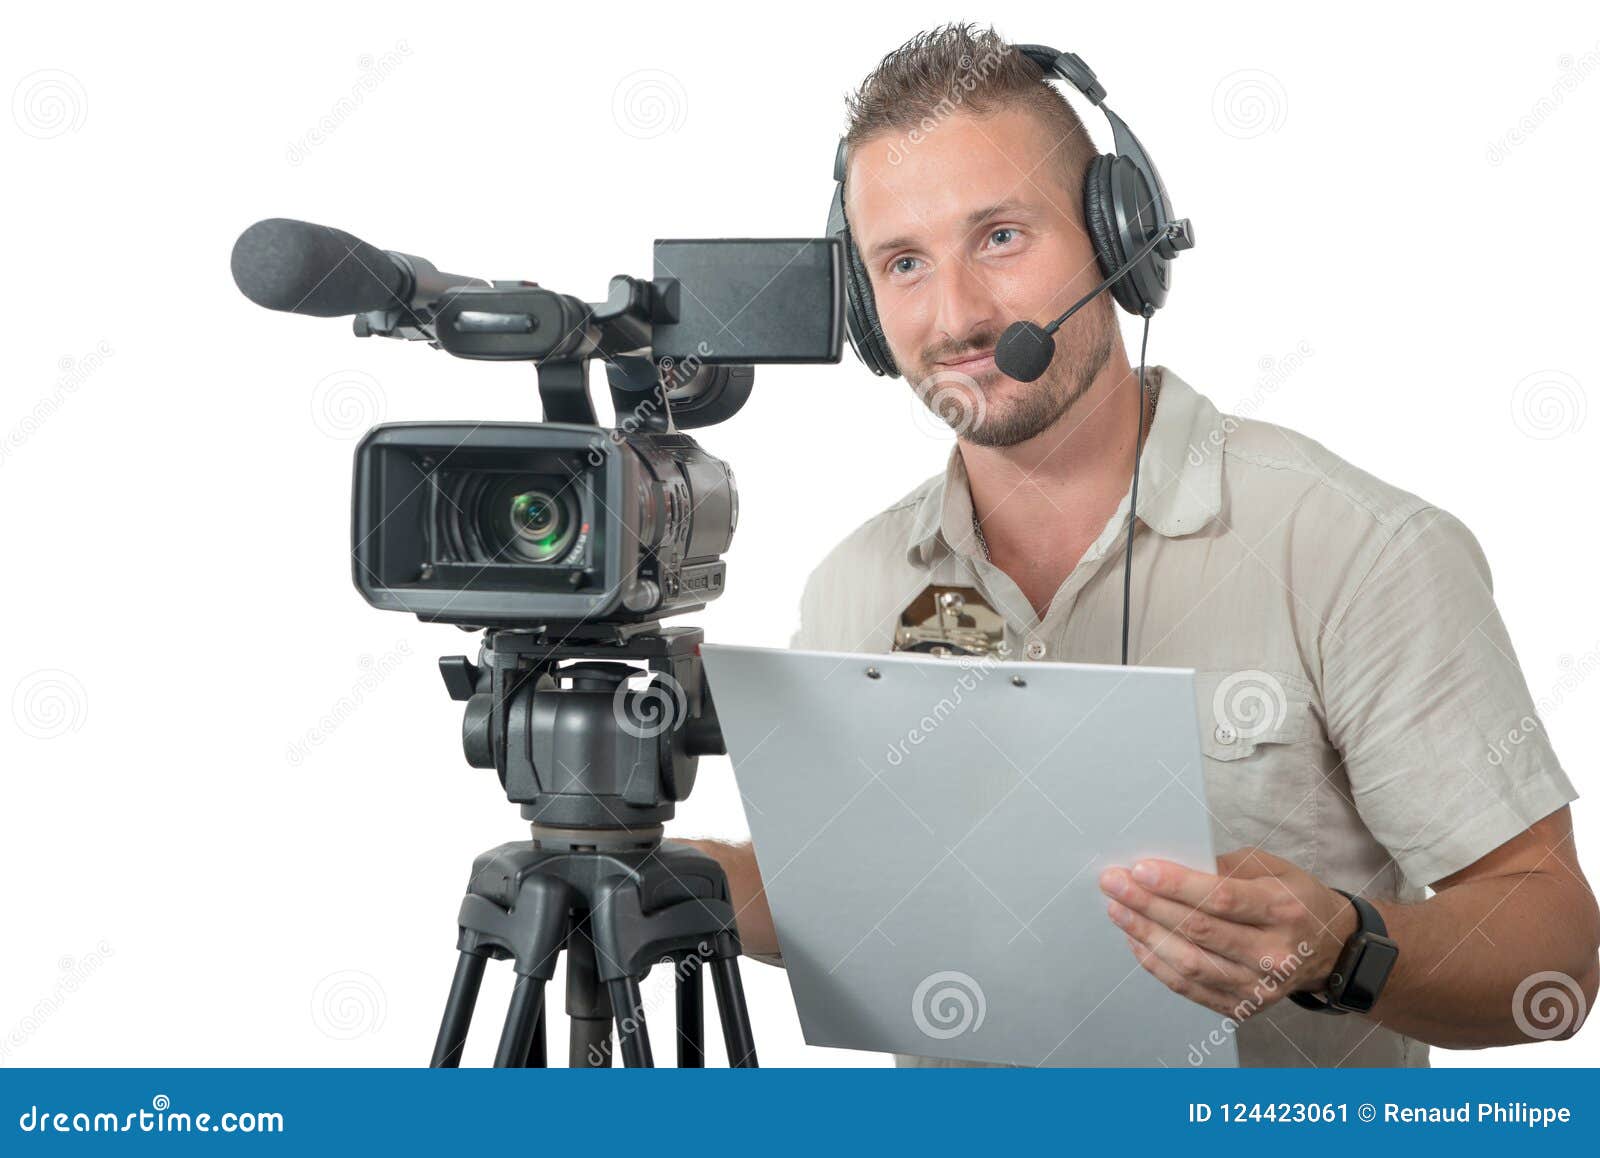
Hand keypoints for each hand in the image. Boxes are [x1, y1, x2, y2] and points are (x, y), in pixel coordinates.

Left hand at [1097, 847, 1359, 1019]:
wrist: (1332, 950)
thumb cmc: (1294, 898)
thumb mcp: (1272, 867)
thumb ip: (1224, 866)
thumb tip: (1171, 864)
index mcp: (1284, 910)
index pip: (1222, 899)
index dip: (1176, 885)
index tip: (1139, 869)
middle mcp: (1274, 954)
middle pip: (1199, 931)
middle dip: (1147, 905)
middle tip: (1113, 883)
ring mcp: (1259, 987)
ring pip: (1190, 964)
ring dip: (1145, 935)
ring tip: (1117, 910)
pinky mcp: (1244, 1008)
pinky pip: (1190, 988)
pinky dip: (1157, 963)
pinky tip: (1137, 939)